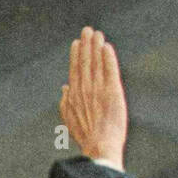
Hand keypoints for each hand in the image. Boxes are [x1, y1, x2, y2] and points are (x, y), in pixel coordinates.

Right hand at [59, 26, 127, 167]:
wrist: (100, 148)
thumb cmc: (87, 139)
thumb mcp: (70, 120)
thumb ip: (65, 102)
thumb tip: (64, 86)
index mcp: (74, 95)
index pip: (75, 70)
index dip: (76, 55)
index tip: (77, 42)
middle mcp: (85, 89)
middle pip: (85, 62)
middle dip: (86, 45)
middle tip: (88, 30)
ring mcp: (98, 90)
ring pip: (96, 63)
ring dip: (96, 47)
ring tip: (97, 34)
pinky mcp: (113, 92)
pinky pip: (110, 70)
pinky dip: (108, 58)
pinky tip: (108, 47)